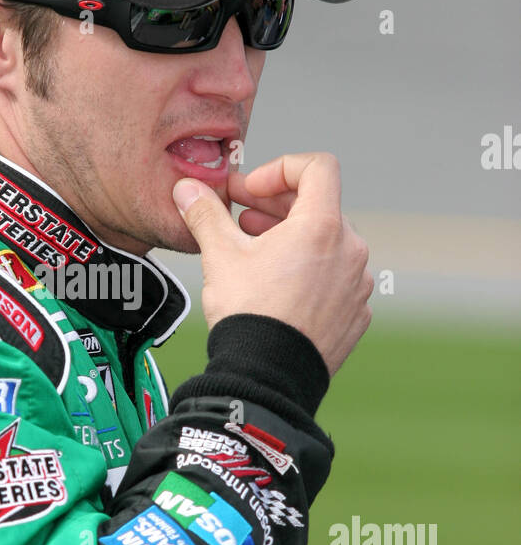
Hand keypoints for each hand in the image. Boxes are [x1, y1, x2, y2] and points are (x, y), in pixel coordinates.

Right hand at [173, 152, 372, 376]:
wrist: (268, 377)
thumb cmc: (248, 314)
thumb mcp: (220, 255)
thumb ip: (206, 214)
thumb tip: (187, 189)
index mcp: (322, 226)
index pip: (317, 168)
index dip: (279, 169)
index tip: (250, 191)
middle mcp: (350, 251)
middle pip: (319, 207)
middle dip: (276, 207)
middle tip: (241, 219)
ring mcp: (357, 284)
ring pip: (328, 245)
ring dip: (293, 240)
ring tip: (256, 255)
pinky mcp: (357, 314)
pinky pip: (335, 279)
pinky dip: (310, 273)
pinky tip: (279, 289)